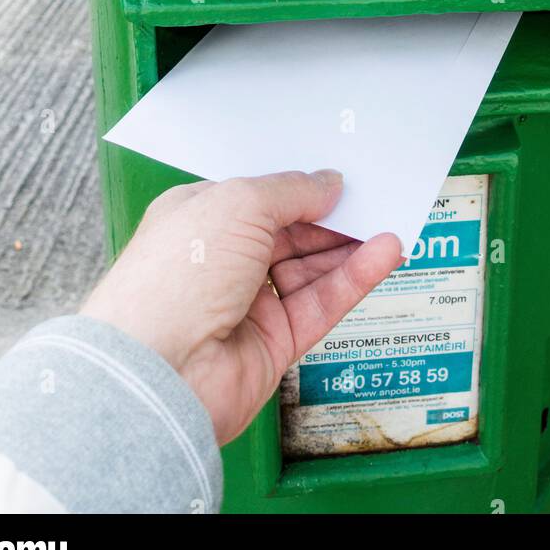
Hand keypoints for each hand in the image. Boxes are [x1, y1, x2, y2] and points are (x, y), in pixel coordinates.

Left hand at [80, 170, 401, 444]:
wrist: (161, 370)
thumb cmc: (175, 279)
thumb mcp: (238, 205)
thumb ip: (290, 191)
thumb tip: (327, 183)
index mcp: (199, 220)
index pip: (258, 199)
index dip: (298, 188)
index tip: (338, 178)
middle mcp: (221, 263)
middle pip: (289, 234)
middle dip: (331, 218)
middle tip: (373, 199)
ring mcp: (246, 305)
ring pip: (310, 270)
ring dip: (350, 248)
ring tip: (388, 225)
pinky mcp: (272, 343)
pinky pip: (321, 304)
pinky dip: (353, 279)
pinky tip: (382, 255)